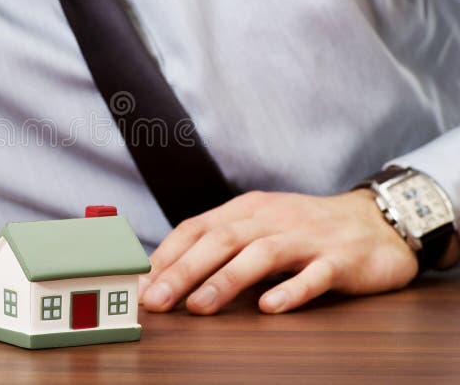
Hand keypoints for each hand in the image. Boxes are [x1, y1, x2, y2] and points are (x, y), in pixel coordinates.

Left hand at [139, 190, 459, 314]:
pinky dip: (292, 290)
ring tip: (199, 307)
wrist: (378, 220)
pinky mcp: (340, 259)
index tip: (140, 282)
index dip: (166, 255)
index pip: (197, 227)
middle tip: (156, 300)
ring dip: (226, 280)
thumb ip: (222, 244)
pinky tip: (270, 307)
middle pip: (222, 240)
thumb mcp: (260, 226)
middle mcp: (272, 218)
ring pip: (262, 255)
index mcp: (247, 209)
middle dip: (184, 271)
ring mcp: (307, 238)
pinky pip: (315, 274)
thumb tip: (168, 274)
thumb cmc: (306, 229)